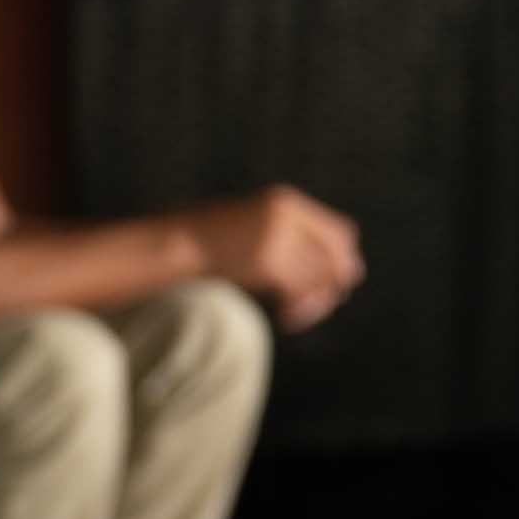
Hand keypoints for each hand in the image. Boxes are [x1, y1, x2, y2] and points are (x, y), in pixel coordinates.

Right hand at [195, 183, 363, 327]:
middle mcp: (286, 215)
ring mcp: (277, 237)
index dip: (344, 259)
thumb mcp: (255, 226)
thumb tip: (343, 267)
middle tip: (325, 303)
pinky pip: (299, 289)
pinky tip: (284, 317)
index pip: (340, 230)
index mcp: (286, 201)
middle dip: (335, 282)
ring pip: (320, 275)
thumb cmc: (212, 240)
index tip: (340, 282)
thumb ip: (292, 237)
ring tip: (295, 313)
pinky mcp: (266, 261)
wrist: (174, 244)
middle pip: (337, 254)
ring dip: (314, 301)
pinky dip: (297, 308)